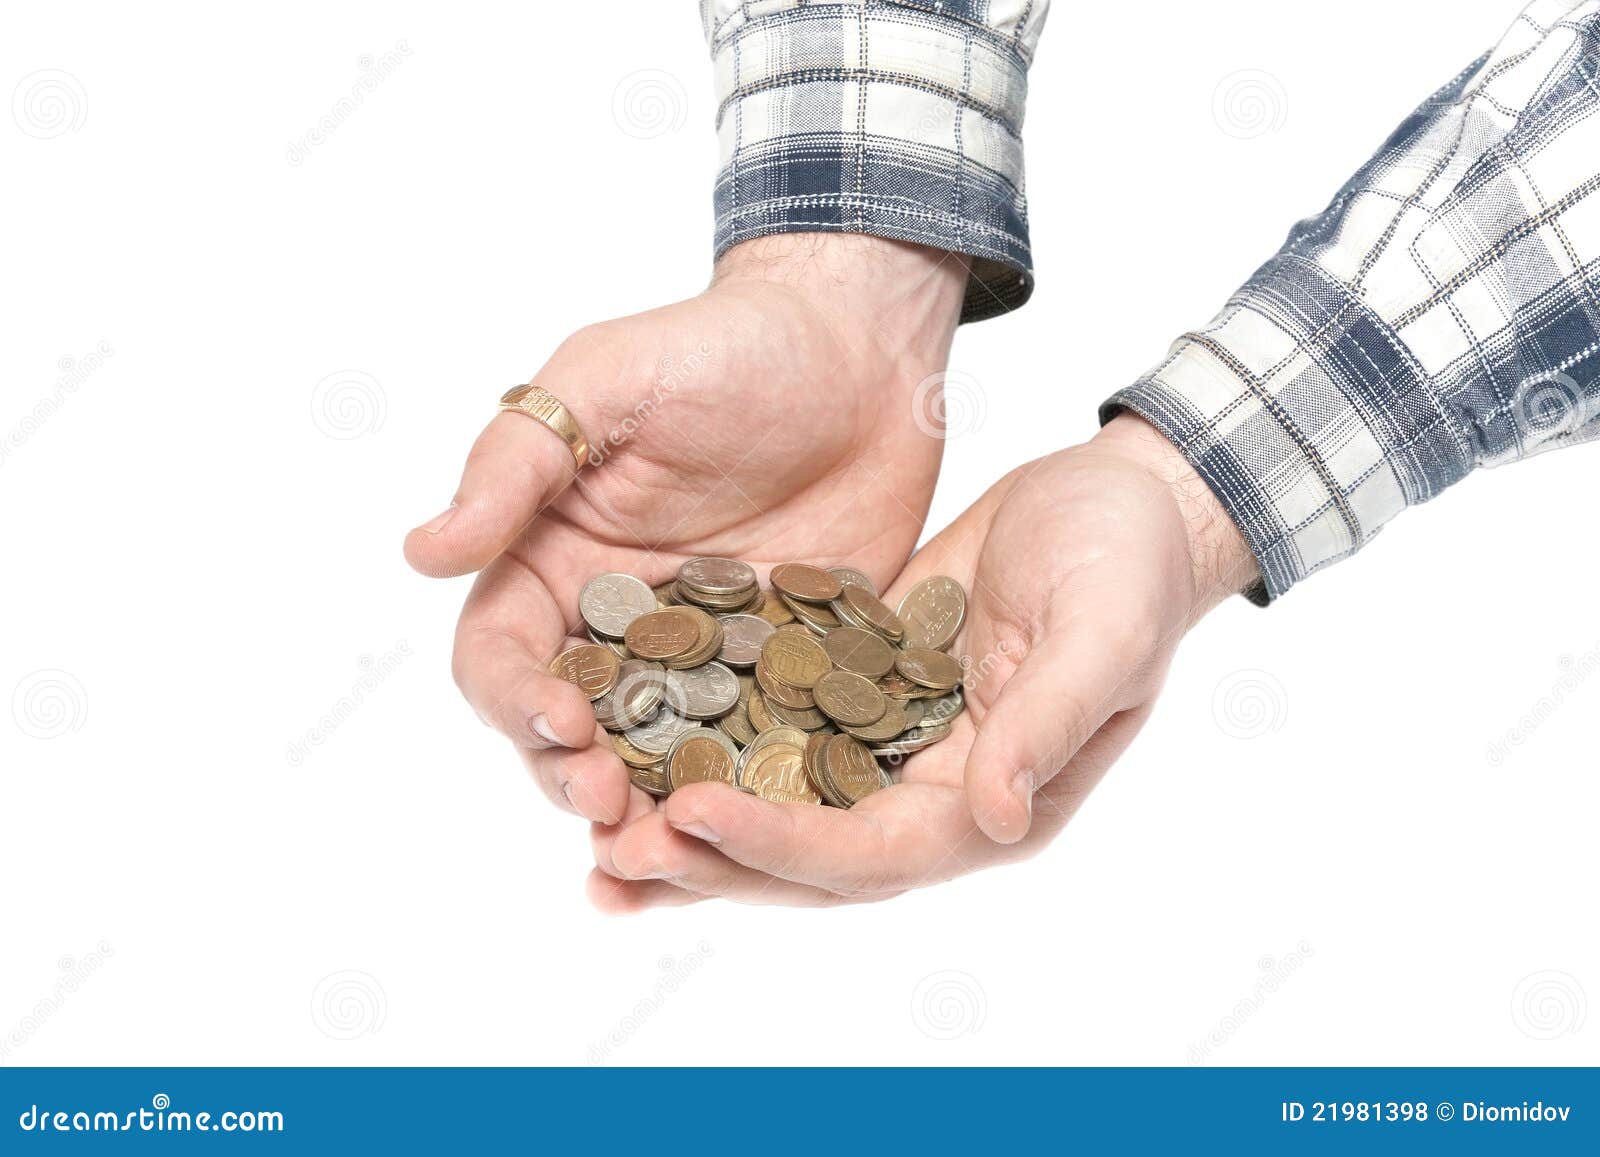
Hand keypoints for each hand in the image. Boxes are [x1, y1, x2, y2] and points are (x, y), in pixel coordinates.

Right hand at [404, 235, 968, 824]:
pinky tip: (760, 834)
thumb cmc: (720, 347)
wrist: (859, 348)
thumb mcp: (606, 381)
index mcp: (554, 562)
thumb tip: (422, 553)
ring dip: (653, 814)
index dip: (516, 698)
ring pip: (658, 761)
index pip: (501, 654)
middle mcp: (618, 626)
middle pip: (570, 732)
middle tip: (615, 807)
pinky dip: (751, 797)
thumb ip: (519, 465)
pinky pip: (761, 748)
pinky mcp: (787, 674)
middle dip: (577, 777)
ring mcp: (706, 661)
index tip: (563, 722)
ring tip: (673, 854)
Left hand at [588, 414, 1259, 909]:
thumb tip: (996, 817)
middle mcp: (930, 796)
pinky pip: (772, 736)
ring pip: (776, 808)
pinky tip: (633, 742)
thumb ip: (1048, 720)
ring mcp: (886, 749)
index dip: (782, 843)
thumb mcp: (1102, 630)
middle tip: (609, 853)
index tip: (692, 815)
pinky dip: (709, 747)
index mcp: (992, 804)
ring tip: (595, 833)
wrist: (1114, 503)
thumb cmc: (1128, 563)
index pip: (872, 851)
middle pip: (805, 857)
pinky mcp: (853, 695)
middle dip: (711, 861)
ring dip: (693, 828)